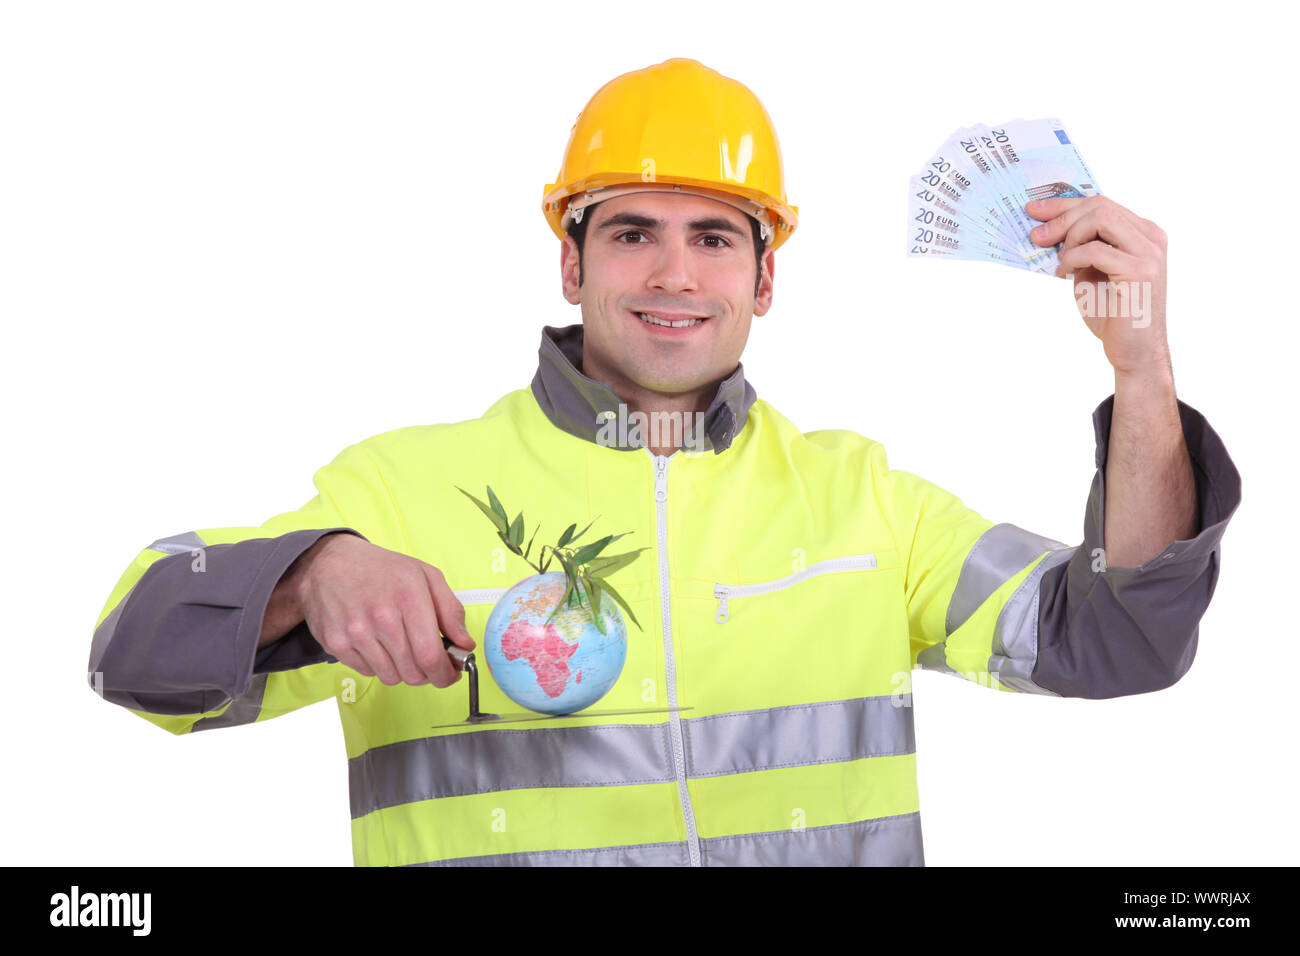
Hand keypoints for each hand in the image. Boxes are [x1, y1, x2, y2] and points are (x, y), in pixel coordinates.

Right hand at [283, 534, 474, 687]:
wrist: (328, 563)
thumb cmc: (381, 569)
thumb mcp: (425, 576)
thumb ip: (451, 611)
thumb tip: (465, 644)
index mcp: (409, 596)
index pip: (430, 655)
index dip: (445, 674)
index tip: (450, 674)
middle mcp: (381, 616)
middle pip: (413, 672)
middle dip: (427, 674)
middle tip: (427, 660)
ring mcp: (355, 632)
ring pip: (391, 677)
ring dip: (402, 670)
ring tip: (400, 647)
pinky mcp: (336, 643)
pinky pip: (368, 672)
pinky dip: (378, 665)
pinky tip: (378, 644)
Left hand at [1026, 195, 1169, 378]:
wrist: (1134, 352)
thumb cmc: (1113, 315)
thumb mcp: (1091, 272)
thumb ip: (1080, 248)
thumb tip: (1047, 228)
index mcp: (1143, 234)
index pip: (1102, 203)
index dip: (1064, 204)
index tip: (1034, 210)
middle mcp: (1151, 238)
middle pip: (1099, 205)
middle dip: (1060, 217)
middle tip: (1036, 237)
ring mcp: (1149, 253)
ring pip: (1100, 217)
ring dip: (1069, 236)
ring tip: (1059, 261)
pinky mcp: (1140, 271)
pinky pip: (1096, 250)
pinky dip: (1072, 259)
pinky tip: (1064, 275)